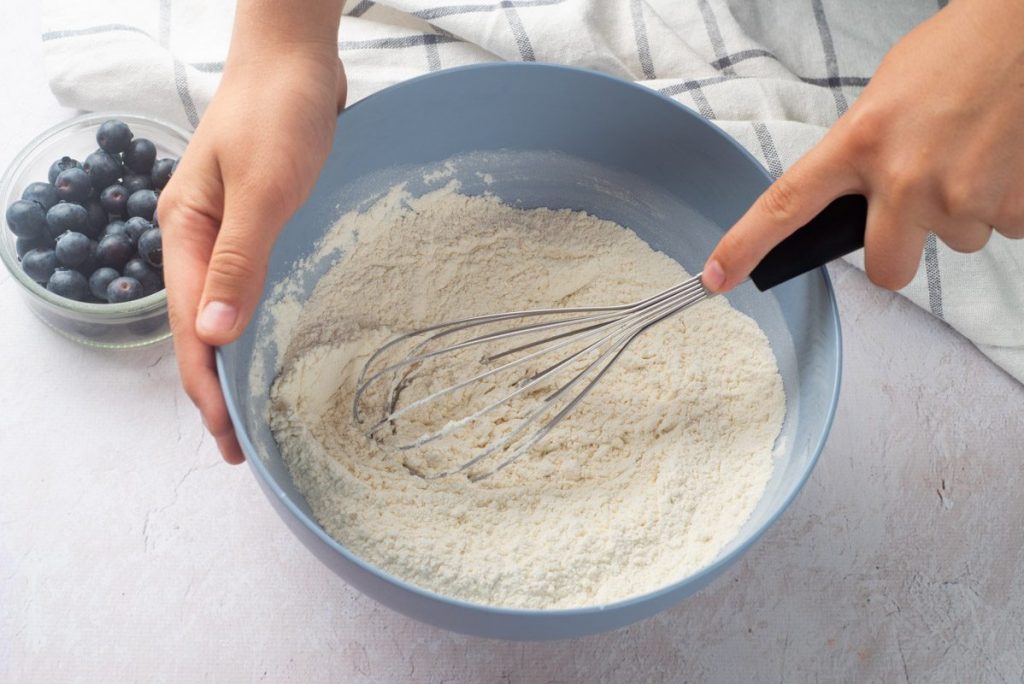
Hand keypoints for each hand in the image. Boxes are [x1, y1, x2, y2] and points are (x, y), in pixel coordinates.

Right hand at [159, 2, 345, 462]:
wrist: (295, 58)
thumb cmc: (278, 114)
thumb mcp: (260, 190)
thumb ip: (238, 260)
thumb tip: (214, 335)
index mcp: (186, 233)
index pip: (190, 329)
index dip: (206, 388)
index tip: (227, 441)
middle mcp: (197, 236)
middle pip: (198, 327)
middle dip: (214, 388)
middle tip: (240, 444)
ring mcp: (224, 228)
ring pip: (219, 309)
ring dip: (230, 361)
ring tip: (249, 409)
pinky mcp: (255, 219)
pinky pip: (244, 284)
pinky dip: (250, 322)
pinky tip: (266, 343)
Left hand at [702, 0, 1023, 292]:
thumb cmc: (953, 56)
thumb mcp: (880, 103)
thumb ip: (858, 158)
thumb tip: (855, 204)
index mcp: (858, 143)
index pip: (786, 205)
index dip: (746, 247)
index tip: (717, 276)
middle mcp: (904, 178)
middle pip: (884, 269)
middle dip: (896, 251)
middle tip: (911, 209)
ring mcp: (960, 195)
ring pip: (953, 243)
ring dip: (958, 213)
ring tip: (969, 157)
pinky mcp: (1014, 204)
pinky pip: (1002, 229)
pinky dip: (1003, 203)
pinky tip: (1000, 160)